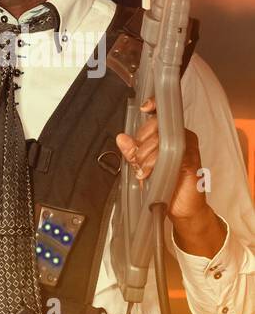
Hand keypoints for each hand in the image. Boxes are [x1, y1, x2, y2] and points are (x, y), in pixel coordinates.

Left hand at [115, 98, 208, 221]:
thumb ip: (132, 152)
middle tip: (137, 162)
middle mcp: (179, 137)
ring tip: (143, 172)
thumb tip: (121, 138)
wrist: (180, 207)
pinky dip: (154, 164)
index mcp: (168, 135)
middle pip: (155, 127)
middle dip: (140, 144)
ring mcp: (187, 147)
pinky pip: (170, 154)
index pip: (160, 115)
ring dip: (145, 157)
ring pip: (160, 140)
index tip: (144, 107)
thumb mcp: (142, 167)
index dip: (154, 106)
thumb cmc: (164, 184)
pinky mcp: (191, 159)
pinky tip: (149, 173)